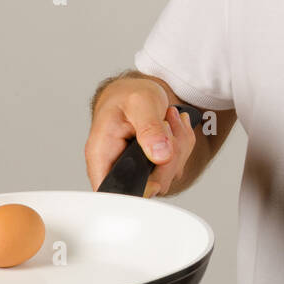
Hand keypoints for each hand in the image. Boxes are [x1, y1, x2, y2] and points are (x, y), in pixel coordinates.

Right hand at [84, 76, 197, 196]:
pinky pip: (175, 168)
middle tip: (167, 125)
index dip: (140, 188)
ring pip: (167, 178)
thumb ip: (149, 128)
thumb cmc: (128, 96)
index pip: (114, 192)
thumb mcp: (140, 103)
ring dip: (178, 148)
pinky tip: (173, 127)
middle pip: (149, 188)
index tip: (159, 162)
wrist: (134, 92)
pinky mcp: (152, 170)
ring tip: (169, 120)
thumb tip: (160, 155)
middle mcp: (116, 168)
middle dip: (169, 158)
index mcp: (102, 154)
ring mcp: (137, 172)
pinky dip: (181, 146)